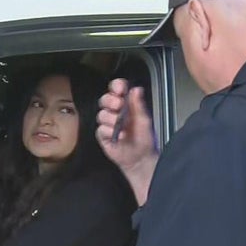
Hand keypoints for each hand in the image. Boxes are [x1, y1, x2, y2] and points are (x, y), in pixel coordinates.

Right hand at [96, 79, 159, 204]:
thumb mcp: (145, 120)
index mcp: (126, 104)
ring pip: (102, 114)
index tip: (120, 89)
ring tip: (122, 127)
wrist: (141, 158)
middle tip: (120, 106)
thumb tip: (136, 89)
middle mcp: (115, 112)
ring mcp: (107, 124)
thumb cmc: (144, 139)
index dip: (116, 86)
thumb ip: (139, 105)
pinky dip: (109, 131)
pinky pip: (100, 129)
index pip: (117, 89)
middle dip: (111, 101)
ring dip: (112, 119)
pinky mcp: (102, 136)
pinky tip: (119, 137)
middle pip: (105, 99)